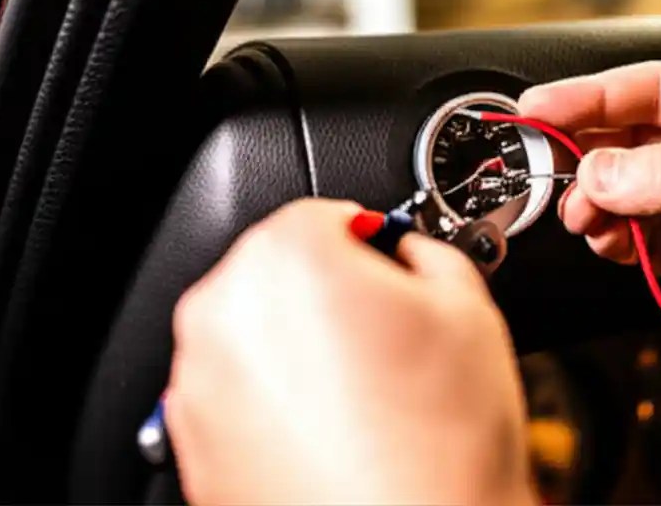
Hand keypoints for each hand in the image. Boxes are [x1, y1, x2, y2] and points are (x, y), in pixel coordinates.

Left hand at [165, 199, 535, 505]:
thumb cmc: (441, 446)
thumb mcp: (468, 308)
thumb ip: (427, 247)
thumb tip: (406, 249)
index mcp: (284, 259)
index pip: (327, 214)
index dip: (372, 240)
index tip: (391, 269)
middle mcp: (222, 314)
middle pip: (283, 272)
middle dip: (332, 294)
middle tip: (389, 341)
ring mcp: (196, 384)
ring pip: (258, 335)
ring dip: (302, 349)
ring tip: (368, 398)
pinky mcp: (192, 445)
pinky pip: (239, 396)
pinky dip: (278, 403)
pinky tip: (337, 432)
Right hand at [519, 61, 660, 399]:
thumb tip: (599, 171)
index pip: (653, 87)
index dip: (593, 94)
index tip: (542, 106)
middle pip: (627, 135)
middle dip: (584, 149)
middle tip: (547, 164)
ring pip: (620, 186)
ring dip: (592, 199)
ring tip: (584, 215)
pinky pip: (628, 233)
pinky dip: (606, 235)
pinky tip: (605, 240)